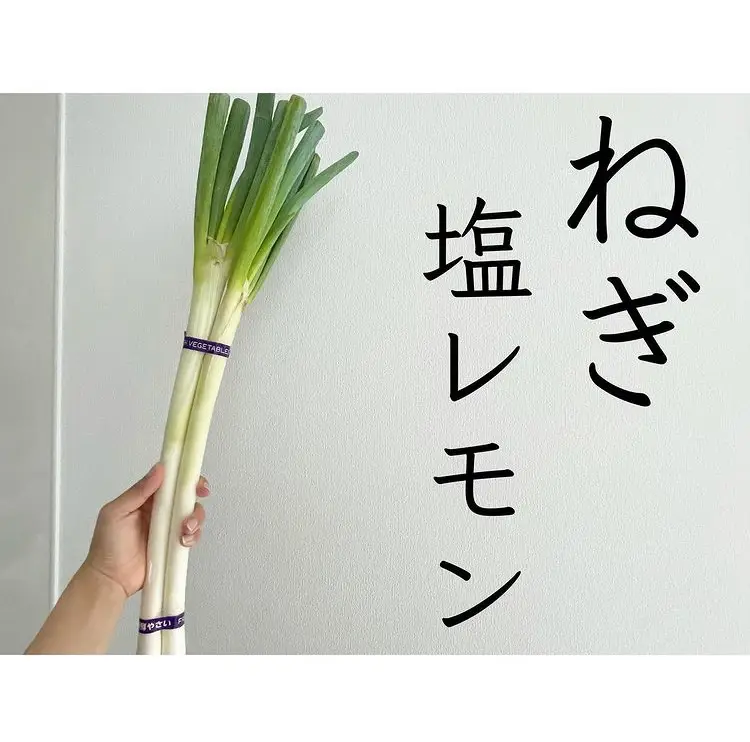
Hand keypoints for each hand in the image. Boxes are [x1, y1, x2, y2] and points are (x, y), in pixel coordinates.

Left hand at [83, 463, 209, 597]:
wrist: (110, 579)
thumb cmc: (107, 545)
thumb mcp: (117, 512)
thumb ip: (138, 491)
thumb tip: (159, 469)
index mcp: (145, 499)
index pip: (169, 481)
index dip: (185, 478)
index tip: (196, 482)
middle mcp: (159, 511)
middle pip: (185, 497)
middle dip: (194, 500)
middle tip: (193, 508)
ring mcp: (168, 528)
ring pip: (192, 515)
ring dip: (195, 519)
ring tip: (185, 530)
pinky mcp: (174, 544)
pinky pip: (192, 535)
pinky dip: (194, 536)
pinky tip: (184, 541)